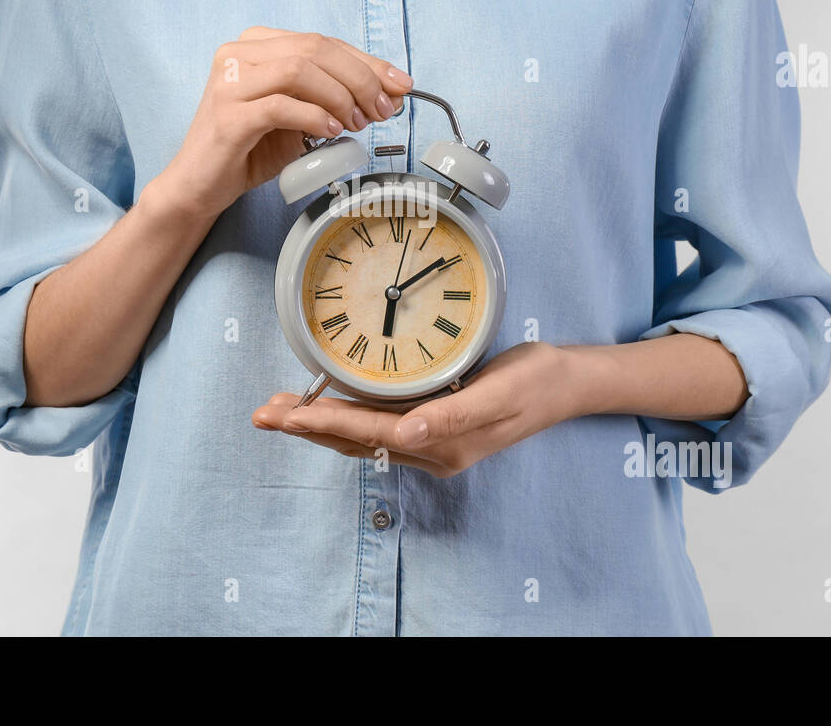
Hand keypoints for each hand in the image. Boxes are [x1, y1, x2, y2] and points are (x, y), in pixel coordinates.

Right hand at [147, 26, 411, 220]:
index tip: (401, 84)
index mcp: (257, 45)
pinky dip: (314, 116)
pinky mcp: (228, 114)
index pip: (323, 42)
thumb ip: (334, 99)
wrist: (200, 184)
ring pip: (299, 70)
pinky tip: (332, 131)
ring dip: (340, 96)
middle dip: (360, 78)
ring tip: (358, 123)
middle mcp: (239, 53)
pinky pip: (281, 105)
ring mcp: (230, 81)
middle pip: (315, 49)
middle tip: (384, 108)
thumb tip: (389, 94)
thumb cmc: (250, 149)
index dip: (367, 62)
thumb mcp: (300, 117)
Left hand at [252, 343, 579, 477]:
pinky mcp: (435, 426)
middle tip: (264, 413)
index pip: (367, 433)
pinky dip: (347, 418)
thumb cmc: (535, 382)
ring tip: (283, 410)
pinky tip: (330, 407)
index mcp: (442, 444)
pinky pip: (379, 427)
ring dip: (320, 424)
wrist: (566, 384)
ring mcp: (432, 442)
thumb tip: (407, 431)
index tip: (284, 415)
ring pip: (362, 436)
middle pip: (354, 440)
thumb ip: (452, 415)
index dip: (323, 423)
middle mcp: (431, 448)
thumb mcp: (498, 393)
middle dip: (307, 427)